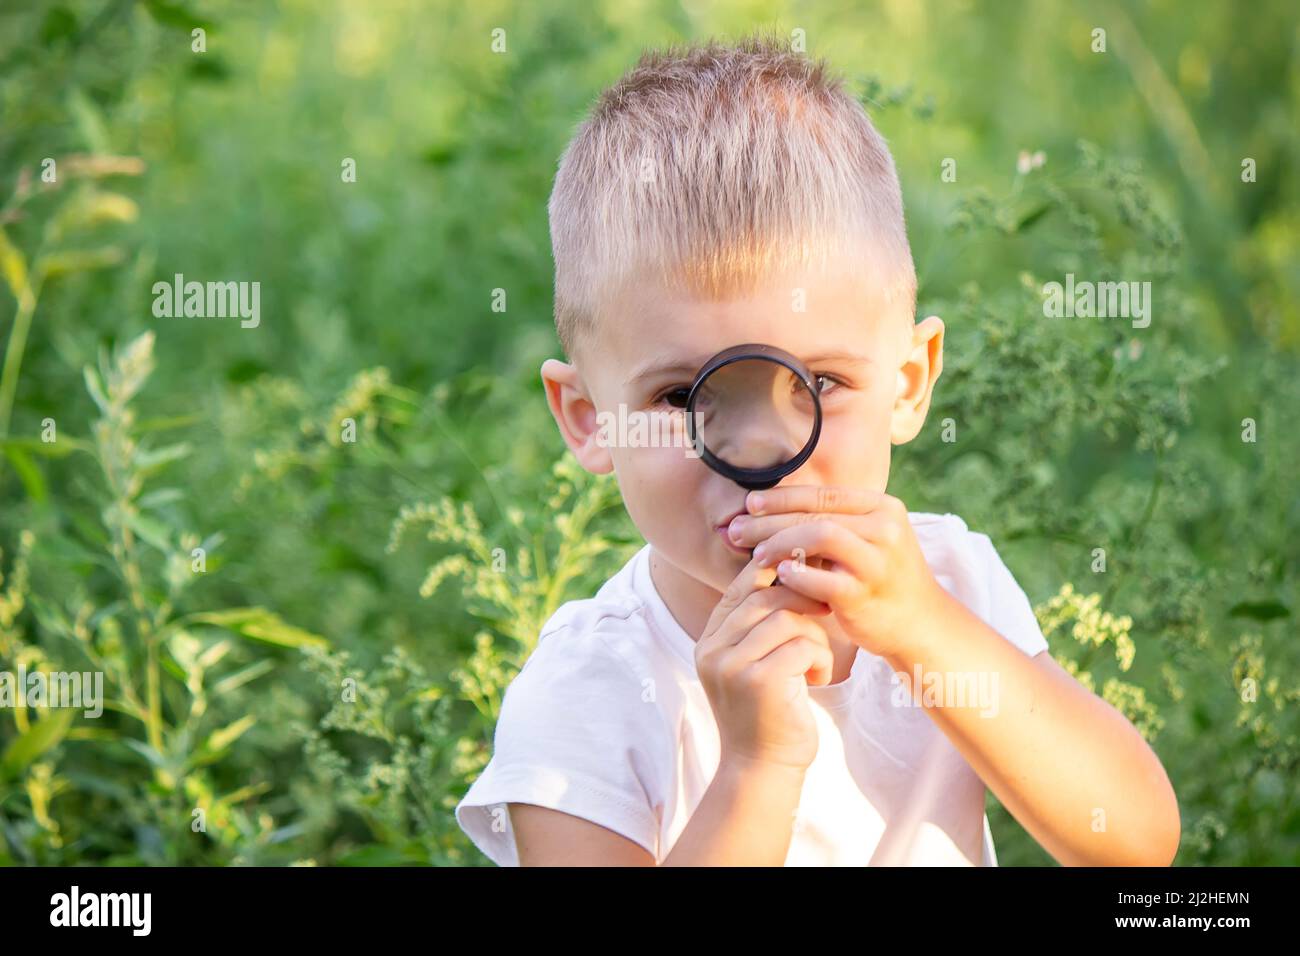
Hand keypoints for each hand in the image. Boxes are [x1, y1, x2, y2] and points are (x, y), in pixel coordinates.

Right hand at [696, 548, 834, 772]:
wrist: (762, 767)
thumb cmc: (767, 711)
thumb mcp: (754, 661)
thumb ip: (758, 624)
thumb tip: (790, 566)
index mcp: (709, 639)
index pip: (742, 585)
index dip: (778, 573)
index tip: (808, 577)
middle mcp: (713, 649)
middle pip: (765, 596)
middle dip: (803, 601)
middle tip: (825, 613)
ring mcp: (732, 665)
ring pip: (786, 618)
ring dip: (814, 637)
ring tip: (816, 661)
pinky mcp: (758, 681)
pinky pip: (802, 645)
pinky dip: (820, 659)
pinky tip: (817, 680)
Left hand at [726, 486, 942, 658]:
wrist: (920, 624)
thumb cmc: (882, 579)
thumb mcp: (867, 541)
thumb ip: (833, 522)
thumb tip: (771, 509)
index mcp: (883, 508)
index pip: (823, 494)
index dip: (782, 497)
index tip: (749, 503)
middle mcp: (885, 529)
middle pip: (816, 514)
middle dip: (770, 521)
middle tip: (737, 530)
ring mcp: (877, 562)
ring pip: (820, 535)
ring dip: (781, 543)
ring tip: (757, 555)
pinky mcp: (865, 594)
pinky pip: (823, 579)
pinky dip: (797, 575)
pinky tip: (780, 575)